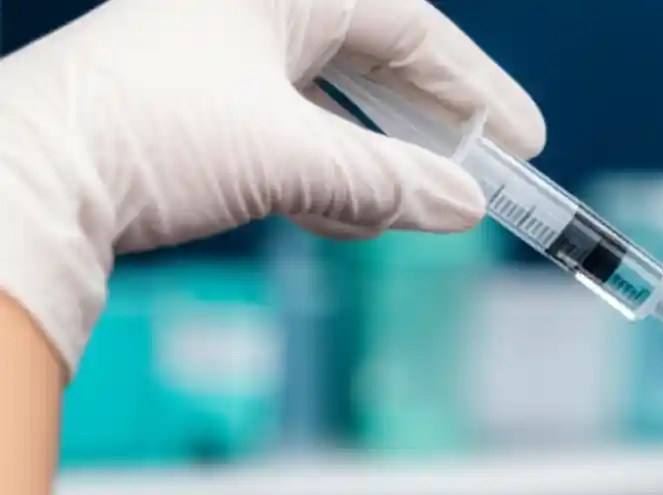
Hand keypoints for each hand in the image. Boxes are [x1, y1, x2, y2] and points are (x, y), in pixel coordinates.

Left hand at [0, 0, 543, 367]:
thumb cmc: (149, 135)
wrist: (27, 181)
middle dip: (434, 122)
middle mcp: (251, 7)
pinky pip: (289, 133)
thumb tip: (465, 206)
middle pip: (375, 60)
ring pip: (332, 102)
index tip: (525, 140)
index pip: (409, 29)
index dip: (475, 88)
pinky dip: (329, 175)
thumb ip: (388, 180)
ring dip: (383, 158)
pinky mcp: (195, 105)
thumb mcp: (290, 156)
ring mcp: (219, 55)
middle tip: (494, 166)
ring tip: (428, 204)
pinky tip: (356, 218)